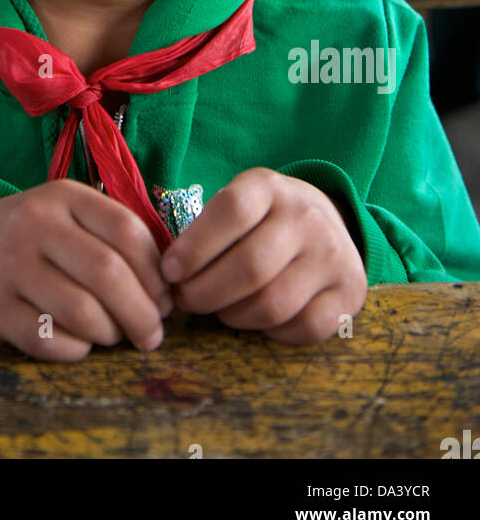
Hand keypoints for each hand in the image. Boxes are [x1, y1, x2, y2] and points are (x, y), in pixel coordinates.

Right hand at [0, 179, 174, 361]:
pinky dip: (77, 350)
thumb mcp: (70, 213)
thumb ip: (115, 236)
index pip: (126, 231)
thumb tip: (167, 287)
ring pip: (81, 312)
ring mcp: (12, 266)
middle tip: (152, 334)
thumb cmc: (35, 235)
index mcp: (64, 196)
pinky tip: (80, 342)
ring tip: (114, 335)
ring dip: (110, 333)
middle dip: (142, 313)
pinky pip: (50, 341)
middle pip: (107, 273)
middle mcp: (36, 224)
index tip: (165, 299)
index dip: (156, 272)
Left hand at [160, 168, 366, 343]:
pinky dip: (272, 332)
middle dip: (205, 293)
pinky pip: (303, 327)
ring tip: (219, 309)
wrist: (329, 222)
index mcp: (270, 188)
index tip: (169, 271)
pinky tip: (257, 319)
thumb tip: (169, 273)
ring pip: (272, 304)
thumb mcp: (239, 202)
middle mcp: (307, 218)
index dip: (194, 247)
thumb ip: (207, 228)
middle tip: (186, 301)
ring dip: (233, 316)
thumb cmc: (264, 219)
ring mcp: (332, 256)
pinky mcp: (350, 292)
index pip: (231, 211)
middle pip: (249, 267)